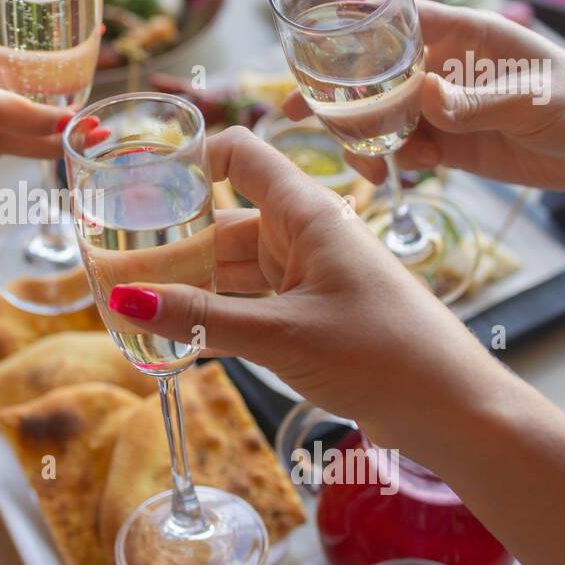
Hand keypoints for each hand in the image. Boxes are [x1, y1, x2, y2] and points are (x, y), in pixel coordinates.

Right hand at [104, 127, 513, 450]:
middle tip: (109, 267)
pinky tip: (175, 338)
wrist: (455, 408)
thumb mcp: (281, 335)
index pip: (239, 156)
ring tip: (131, 307)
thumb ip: (200, 319)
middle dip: (170, 244)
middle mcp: (306, 236)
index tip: (138, 185)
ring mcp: (310, 276)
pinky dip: (215, 316)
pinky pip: (250, 303)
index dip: (189, 159)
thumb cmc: (384, 355)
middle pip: (222, 222)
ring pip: (233, 268)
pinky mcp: (314, 314)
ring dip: (188, 286)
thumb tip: (125, 301)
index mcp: (307, 214)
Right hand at [283, 0, 564, 191]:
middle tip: (297, 115)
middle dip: (337, 95)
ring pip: (383, 118)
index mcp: (463, 36)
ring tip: (360, 163)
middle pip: (375, 76)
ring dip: (362, 138)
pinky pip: (405, 151)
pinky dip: (389, 163)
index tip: (311, 51)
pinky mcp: (452, 146)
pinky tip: (394, 175)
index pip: (396, 24)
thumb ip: (473, 101)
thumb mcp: (530, 99)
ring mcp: (445, 109)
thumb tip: (422, 98)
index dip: (351, 34)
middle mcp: (445, 69)